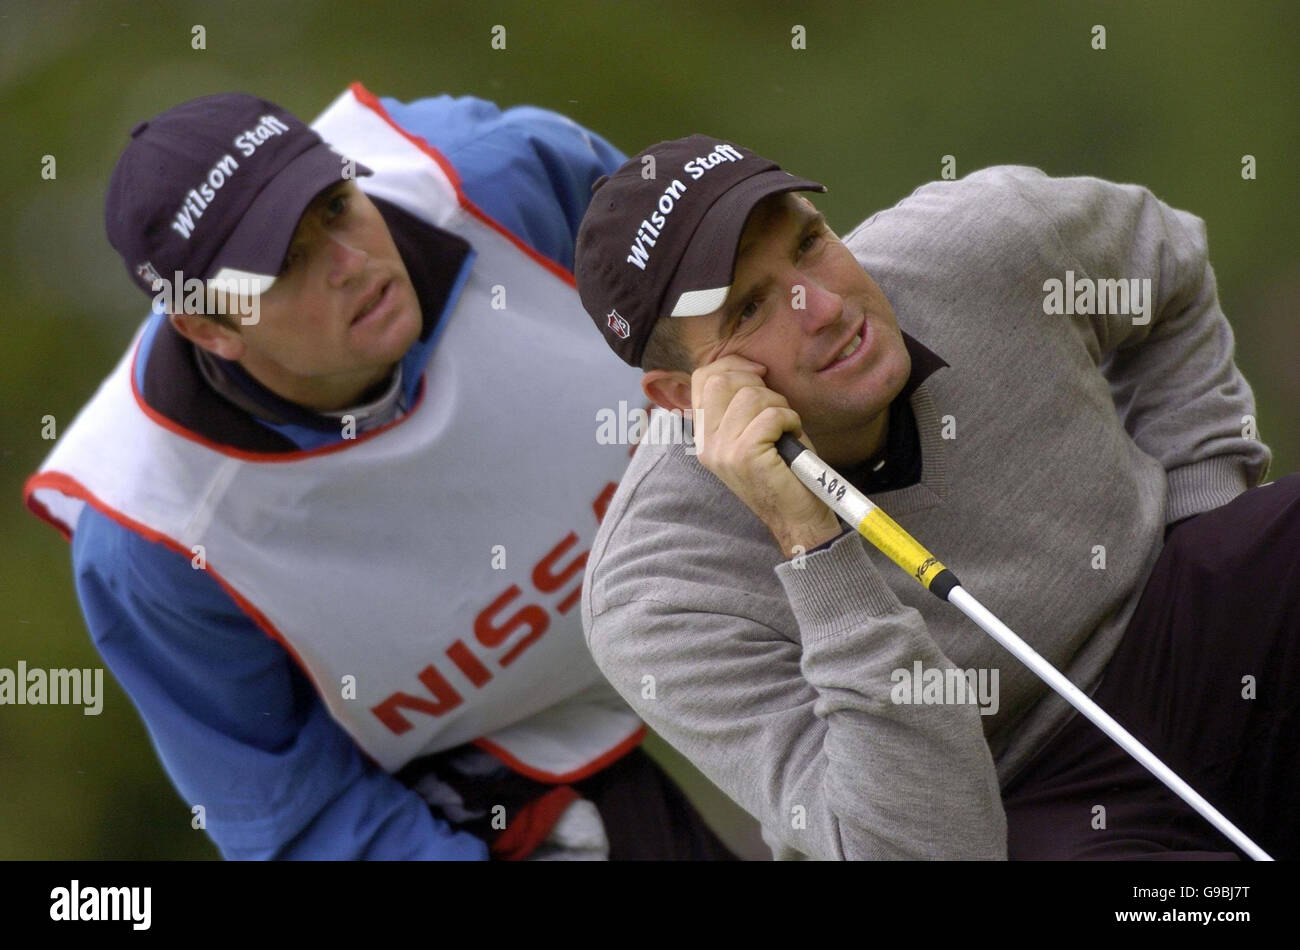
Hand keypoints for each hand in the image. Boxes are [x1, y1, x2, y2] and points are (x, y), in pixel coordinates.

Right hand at [690, 354, 841, 555]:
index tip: (759, 371)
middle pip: (720, 381)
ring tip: (786, 427)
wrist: (797, 518)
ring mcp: (723, 451)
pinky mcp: (744, 456)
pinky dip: (789, 420)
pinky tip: (792, 436)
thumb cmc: (784, 471)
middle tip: (777, 406)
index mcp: (705, 436)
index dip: (731, 364)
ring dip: (778, 405)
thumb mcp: (755, 432)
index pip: (701, 379)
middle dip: (757, 383)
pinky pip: (770, 416)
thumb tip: (750, 368)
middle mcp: (707, 444)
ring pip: (750, 396)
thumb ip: (742, 404)